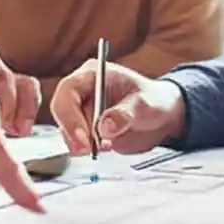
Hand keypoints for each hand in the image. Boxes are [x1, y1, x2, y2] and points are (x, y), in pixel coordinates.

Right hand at [51, 61, 184, 154]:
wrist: (161, 116)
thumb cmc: (153, 100)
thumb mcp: (145, 104)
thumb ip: (126, 113)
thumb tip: (105, 126)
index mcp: (94, 74)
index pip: (68, 89)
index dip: (70, 113)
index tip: (83, 136)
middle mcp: (83, 91)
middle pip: (62, 111)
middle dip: (73, 132)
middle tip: (89, 148)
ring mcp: (82, 110)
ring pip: (66, 129)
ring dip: (82, 143)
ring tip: (108, 145)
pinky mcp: (85, 128)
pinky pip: (76, 141)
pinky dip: (87, 149)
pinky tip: (106, 147)